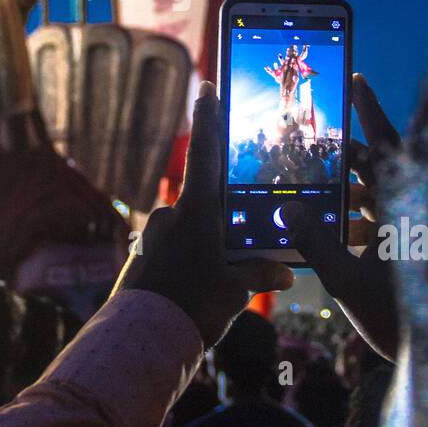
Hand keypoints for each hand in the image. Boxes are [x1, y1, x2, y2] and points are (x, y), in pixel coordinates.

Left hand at [111, 81, 293, 347]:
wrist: (140, 340)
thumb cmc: (193, 308)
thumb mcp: (235, 291)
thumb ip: (260, 275)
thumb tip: (287, 274)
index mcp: (197, 212)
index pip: (205, 153)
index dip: (207, 119)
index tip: (206, 86)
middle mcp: (171, 216)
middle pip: (205, 205)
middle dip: (222, 223)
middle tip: (234, 250)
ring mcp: (152, 236)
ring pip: (188, 233)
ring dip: (204, 250)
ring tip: (216, 285)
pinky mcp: (140, 257)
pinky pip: (171, 253)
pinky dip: (186, 265)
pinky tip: (195, 293)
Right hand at [284, 73, 400, 359]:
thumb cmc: (398, 318)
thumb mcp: (346, 280)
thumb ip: (315, 241)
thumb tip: (289, 209)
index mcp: (407, 205)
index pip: (385, 144)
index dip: (368, 110)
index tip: (355, 79)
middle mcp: (416, 210)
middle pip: (378, 170)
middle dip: (343, 161)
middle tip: (310, 152)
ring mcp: (420, 229)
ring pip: (380, 197)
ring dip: (348, 197)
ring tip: (313, 197)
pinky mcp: (419, 251)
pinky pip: (387, 222)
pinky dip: (362, 222)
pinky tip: (337, 233)